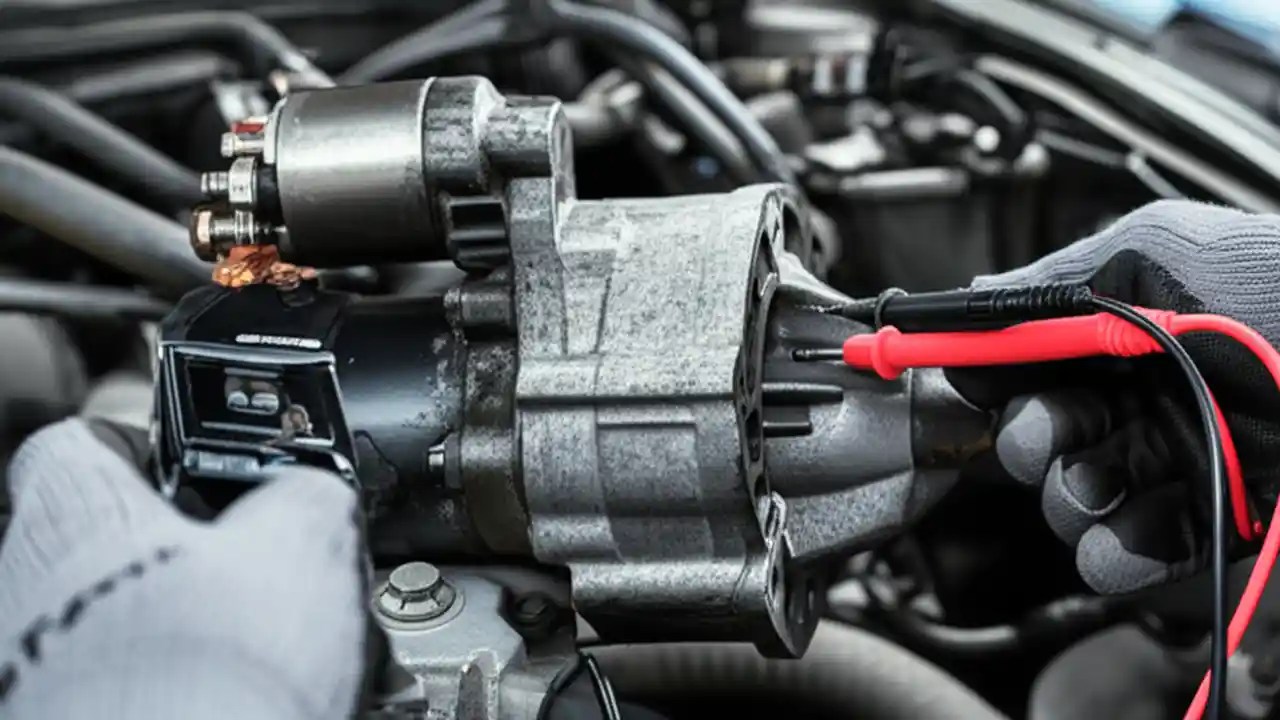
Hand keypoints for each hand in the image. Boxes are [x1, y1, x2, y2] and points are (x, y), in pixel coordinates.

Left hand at [0, 419, 365, 718]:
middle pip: (125, 548)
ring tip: (297, 663)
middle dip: (209, 565)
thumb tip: (312, 493)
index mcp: (75, 514)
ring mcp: (37, 672)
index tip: (209, 470)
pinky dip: (201, 692)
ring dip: (210, 636)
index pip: (85, 443)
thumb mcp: (304, 535)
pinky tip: (262, 706)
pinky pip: (140, 692)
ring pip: (138, 630)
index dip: (156, 449)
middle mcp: (30, 590)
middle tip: (280, 584)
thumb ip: (303, 490)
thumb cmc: (210, 675)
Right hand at [954, 200, 1279, 593]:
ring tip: (1093, 483)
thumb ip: (1056, 282)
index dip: (990, 380)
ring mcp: (1176, 457)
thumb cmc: (1277, 282)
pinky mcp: (1213, 515)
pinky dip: (1116, 552)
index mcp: (1119, 331)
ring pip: (1076, 501)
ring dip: (1070, 498)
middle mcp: (1140, 396)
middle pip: (1042, 440)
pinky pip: (1136, 551)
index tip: (969, 384)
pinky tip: (1120, 537)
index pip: (1027, 364)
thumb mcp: (1156, 250)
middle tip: (1044, 435)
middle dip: (1029, 442)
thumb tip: (976, 301)